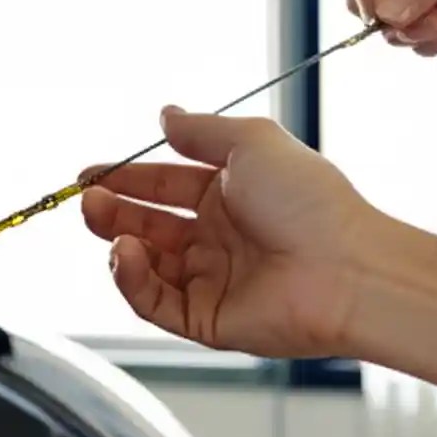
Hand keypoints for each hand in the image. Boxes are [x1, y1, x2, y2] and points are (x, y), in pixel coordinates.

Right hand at [79, 107, 379, 357]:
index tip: (91, 174)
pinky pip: (155, 303)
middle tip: (88, 201)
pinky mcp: (206, 321)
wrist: (347, 270)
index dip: (126, 179)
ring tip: (104, 223)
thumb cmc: (312, 203)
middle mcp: (217, 240)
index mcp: (229, 196)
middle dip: (113, 212)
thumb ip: (201, 131)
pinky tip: (125, 254)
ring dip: (119, 242)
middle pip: (147, 226)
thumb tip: (165, 115)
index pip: (163, 186)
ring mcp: (211, 282)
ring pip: (146, 266)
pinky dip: (132, 280)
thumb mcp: (251, 144)